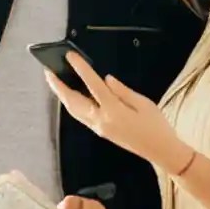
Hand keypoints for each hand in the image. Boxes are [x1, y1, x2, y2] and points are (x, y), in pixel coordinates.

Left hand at [46, 52, 192, 172]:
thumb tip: (106, 79)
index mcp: (114, 111)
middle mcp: (102, 121)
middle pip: (73, 102)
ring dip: (62, 95)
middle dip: (58, 86)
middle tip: (48, 71)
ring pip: (73, 111)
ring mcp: (99, 128)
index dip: (80, 69)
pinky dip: (71, 104)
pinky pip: (80, 116)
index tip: (70, 57)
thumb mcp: (144, 103)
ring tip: (54, 81)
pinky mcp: (100, 132)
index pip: (93, 86)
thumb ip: (123, 91)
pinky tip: (70, 95)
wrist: (161, 151)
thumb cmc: (156, 126)